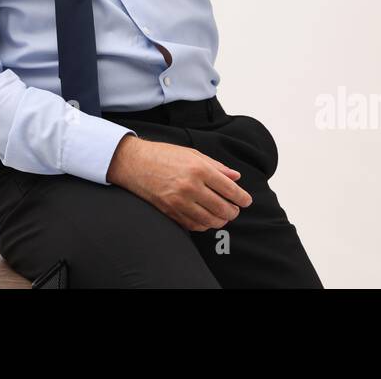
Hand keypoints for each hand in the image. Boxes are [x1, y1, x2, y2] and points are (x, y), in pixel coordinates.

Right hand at [106, 135, 251, 231]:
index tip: (246, 201)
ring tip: (223, 216)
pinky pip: (194, 225)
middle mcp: (191, 186)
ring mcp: (179, 201)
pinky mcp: (170, 212)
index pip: (229, 189)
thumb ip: (216, 167)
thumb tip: (236, 178)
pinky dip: (204, 225)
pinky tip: (206, 219)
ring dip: (220, 221)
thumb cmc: (164, 155)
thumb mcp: (192, 153)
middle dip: (233, 211)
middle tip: (235, 209)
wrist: (134, 163)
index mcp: (199, 169)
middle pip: (222, 208)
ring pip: (210, 221)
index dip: (242, 198)